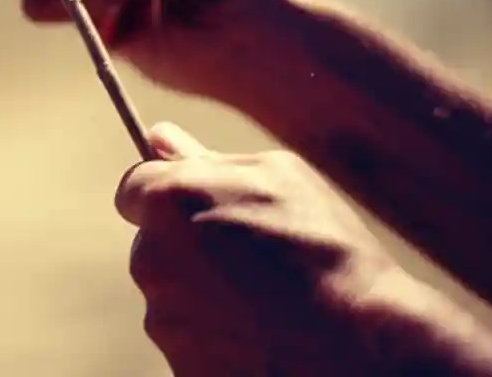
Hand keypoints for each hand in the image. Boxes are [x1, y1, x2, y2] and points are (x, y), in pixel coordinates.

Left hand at [117, 123, 407, 376]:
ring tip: (264, 298)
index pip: (133, 189)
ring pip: (171, 295)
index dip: (167, 196)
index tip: (198, 206)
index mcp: (166, 202)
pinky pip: (191, 340)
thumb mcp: (278, 176)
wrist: (358, 341)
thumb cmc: (322, 245)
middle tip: (248, 255)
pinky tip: (261, 332)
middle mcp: (149, 260)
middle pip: (152, 245)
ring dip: (203, 293)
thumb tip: (158, 138)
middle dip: (186, 246)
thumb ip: (206, 157)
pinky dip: (217, 336)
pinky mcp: (179, 363)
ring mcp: (162, 319)